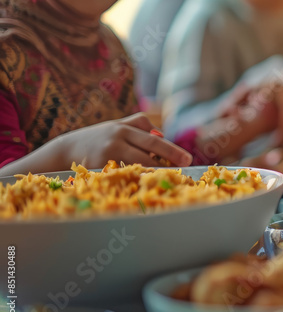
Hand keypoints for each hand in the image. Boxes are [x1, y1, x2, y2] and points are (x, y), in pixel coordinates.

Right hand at [49, 113, 193, 167]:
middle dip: (170, 159)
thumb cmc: (98, 138)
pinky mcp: (99, 169)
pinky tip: (146, 186)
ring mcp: (107, 154)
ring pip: (138, 165)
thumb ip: (139, 126)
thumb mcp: (117, 126)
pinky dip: (136, 181)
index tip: (188, 159)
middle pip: (149, 150)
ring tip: (169, 178)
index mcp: (123, 128)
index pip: (153, 140)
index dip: (172, 150)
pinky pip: (123, 176)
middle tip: (186, 166)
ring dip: (155, 173)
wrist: (66, 150)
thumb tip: (162, 135)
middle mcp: (116, 138)